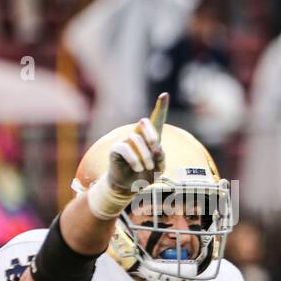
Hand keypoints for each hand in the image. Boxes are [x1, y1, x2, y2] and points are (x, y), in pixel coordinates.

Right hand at [87, 94, 167, 219]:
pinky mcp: (116, 148)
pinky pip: (126, 149)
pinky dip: (134, 160)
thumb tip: (158, 149)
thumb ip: (161, 159)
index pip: (156, 120)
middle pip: (145, 123)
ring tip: (146, 167)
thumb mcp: (158, 169)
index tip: (164, 94)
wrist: (129, 186)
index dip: (160, 107)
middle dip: (153, 135)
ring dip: (145, 156)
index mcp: (151, 138)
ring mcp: (126, 140)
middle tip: (156, 149)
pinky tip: (137, 169)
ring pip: (137, 139)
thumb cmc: (145, 175)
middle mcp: (137, 135)